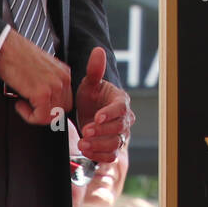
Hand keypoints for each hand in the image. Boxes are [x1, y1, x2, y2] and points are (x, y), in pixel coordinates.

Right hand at [0, 29, 71, 124]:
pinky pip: (41, 117)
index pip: (66, 101)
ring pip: (53, 116)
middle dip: (45, 112)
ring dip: (36, 114)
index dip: (50, 106)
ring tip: (23, 102)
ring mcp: (55, 86)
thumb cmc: (17, 56)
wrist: (6, 47)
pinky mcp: (42, 93)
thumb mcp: (41, 68)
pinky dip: (29, 116)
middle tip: (30, 106)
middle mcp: (63, 79)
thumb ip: (49, 82)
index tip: (36, 103)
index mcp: (64, 72)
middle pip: (62, 110)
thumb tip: (46, 101)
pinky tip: (19, 104)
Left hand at [75, 47, 133, 163]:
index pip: (120, 108)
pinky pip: (111, 155)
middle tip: (86, 130)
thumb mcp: (90, 83)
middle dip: (102, 130)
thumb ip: (94, 70)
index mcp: (121, 101)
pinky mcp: (113, 148)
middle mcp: (124, 119)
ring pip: (116, 143)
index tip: (97, 116)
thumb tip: (98, 51)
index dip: (110, 113)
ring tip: (82, 143)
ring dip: (99, 145)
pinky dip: (100, 155)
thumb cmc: (91, 97)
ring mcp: (120, 134)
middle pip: (119, 127)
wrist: (89, 113)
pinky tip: (87, 151)